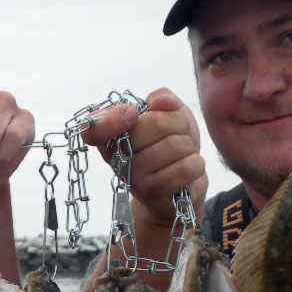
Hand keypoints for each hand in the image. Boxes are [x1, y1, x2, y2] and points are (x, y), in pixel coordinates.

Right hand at [80, 88, 207, 229]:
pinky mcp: (154, 192)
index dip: (112, 119)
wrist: (181, 185)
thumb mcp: (169, 114)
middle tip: (176, 134)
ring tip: (181, 155)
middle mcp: (117, 158)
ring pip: (177, 145)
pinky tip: (187, 169)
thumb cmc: (170, 146)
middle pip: (156, 123)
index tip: (132, 113)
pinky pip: (186, 167)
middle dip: (179, 123)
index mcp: (111, 136)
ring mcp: (134, 177)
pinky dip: (196, 164)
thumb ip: (163, 98)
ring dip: (189, 146)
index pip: (95, 128)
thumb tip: (161, 101)